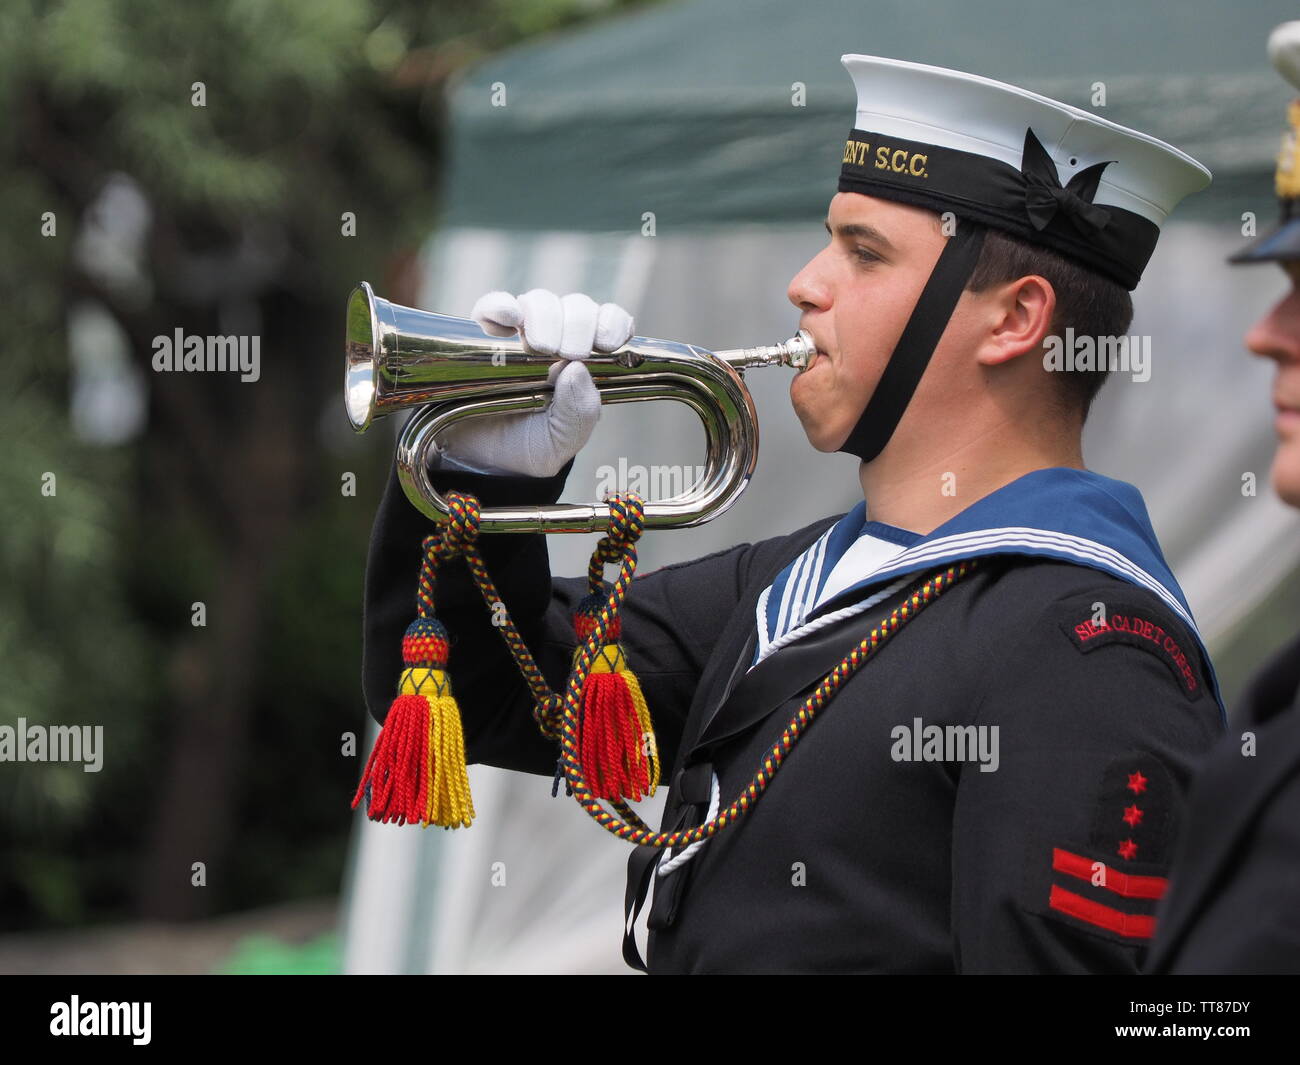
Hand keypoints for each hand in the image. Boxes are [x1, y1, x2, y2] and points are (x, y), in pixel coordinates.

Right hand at [431, 290, 632, 477]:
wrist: (482, 460)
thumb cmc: (529, 445)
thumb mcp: (563, 439)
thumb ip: (580, 412)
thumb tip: (577, 369)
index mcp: (585, 360)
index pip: (609, 322)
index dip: (612, 323)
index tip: (606, 343)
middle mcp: (557, 338)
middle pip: (577, 307)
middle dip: (578, 326)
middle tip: (568, 354)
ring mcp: (519, 332)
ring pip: (540, 301)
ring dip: (545, 318)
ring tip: (537, 348)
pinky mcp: (483, 332)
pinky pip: (493, 305)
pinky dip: (501, 307)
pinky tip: (508, 322)